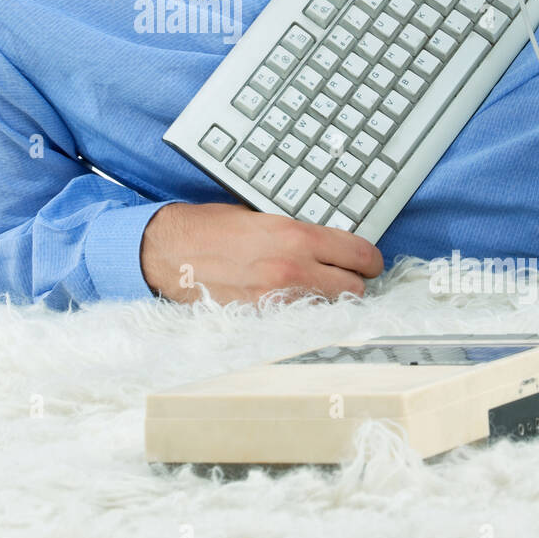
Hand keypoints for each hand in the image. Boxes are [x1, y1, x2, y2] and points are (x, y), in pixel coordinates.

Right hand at [140, 201, 383, 304]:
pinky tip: (291, 304)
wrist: (170, 252)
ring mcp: (278, 300)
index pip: (359, 254)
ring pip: (331, 310)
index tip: (366, 262)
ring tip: (315, 290)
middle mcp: (292, 270)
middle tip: (343, 276)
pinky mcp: (262, 320)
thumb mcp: (262, 215)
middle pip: (355, 289)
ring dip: (329, 302)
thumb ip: (299, 231)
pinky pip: (301, 322)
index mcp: (296, 237)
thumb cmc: (212, 228)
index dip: (369, 259)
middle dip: (353, 282)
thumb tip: (330, 243)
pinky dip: (302, 315)